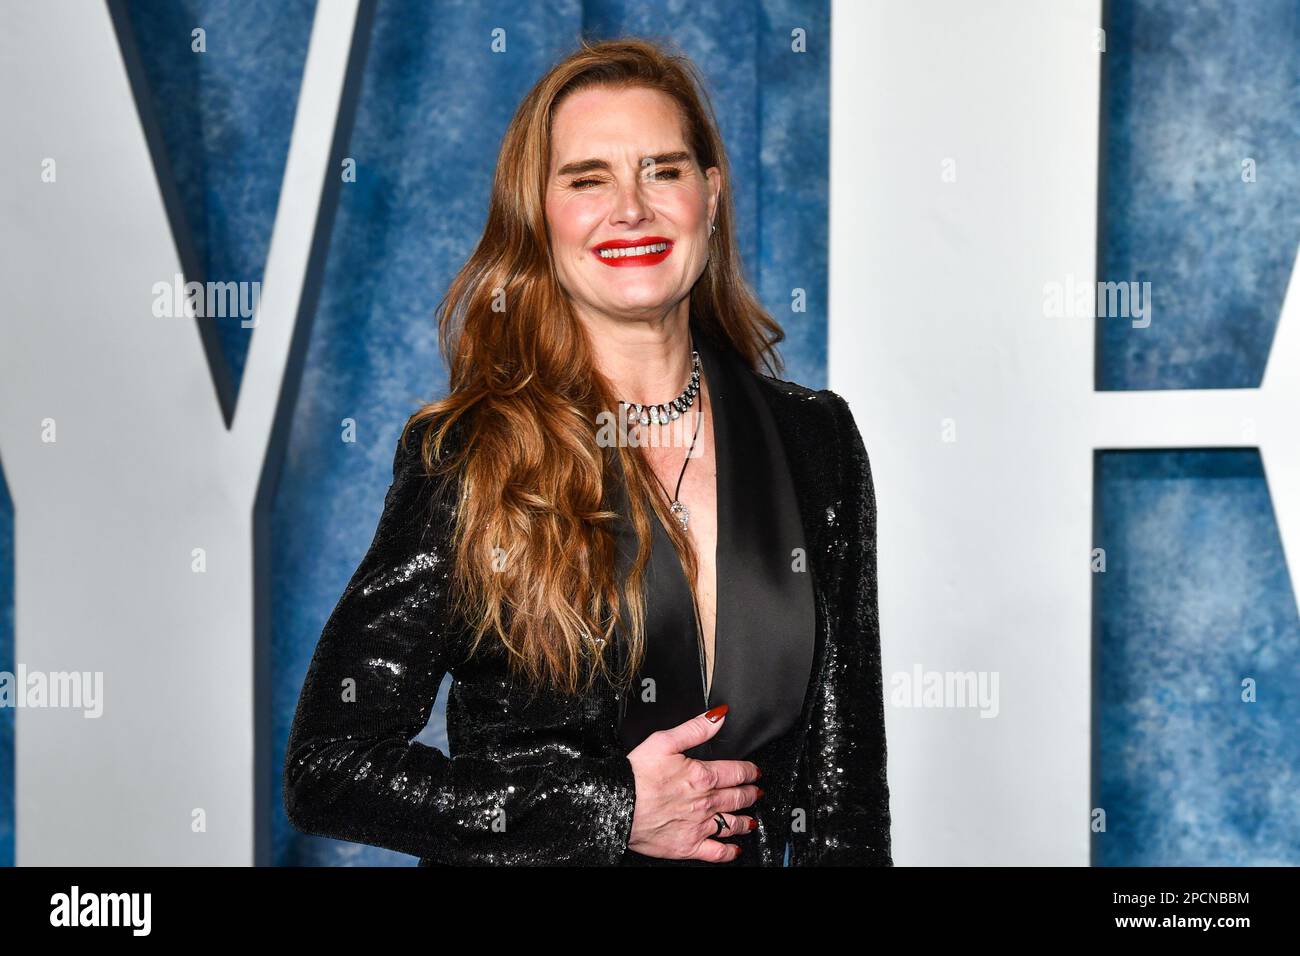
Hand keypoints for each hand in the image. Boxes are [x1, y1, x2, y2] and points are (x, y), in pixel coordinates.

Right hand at [624, 703, 762, 861]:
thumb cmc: (636, 775)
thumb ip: (695, 729)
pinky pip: (716, 853)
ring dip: (746, 821)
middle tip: (757, 791)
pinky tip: (734, 849)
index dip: (749, 771)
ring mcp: (699, 826)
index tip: (754, 771)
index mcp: (702, 776)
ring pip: (732, 824)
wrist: (617, 805)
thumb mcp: (665, 740)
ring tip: (752, 819)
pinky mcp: (688, 846)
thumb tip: (718, 717)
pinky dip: (729, 852)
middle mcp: (706, 802)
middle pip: (738, 798)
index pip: (736, 773)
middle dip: (751, 794)